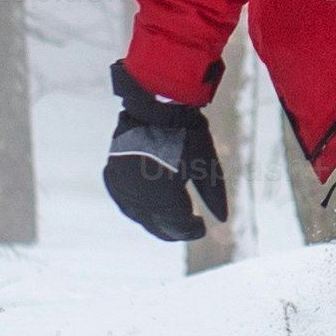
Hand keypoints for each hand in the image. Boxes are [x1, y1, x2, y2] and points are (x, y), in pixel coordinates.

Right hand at [100, 65, 227, 241]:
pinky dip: (138, 207)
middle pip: (157, 225)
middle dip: (173, 229)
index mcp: (162, 197)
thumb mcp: (206, 163)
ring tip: (171, 219)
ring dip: (155, 220)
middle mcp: (138, 197)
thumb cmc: (185, 132)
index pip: (178, 226)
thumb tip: (222, 220)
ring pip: (139, 215)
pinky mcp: (112, 176)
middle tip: (189, 226)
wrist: (154, 105)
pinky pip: (125, 201)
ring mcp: (122, 187)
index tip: (202, 227)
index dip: (191, 230)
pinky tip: (148, 206)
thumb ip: (213, 194)